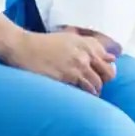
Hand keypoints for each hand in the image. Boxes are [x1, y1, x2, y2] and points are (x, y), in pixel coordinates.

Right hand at [0, 17, 115, 93]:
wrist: (22, 47)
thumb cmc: (43, 44)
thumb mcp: (68, 39)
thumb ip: (88, 46)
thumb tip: (111, 58)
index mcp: (86, 43)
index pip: (109, 59)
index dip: (106, 69)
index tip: (100, 74)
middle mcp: (85, 53)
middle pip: (108, 72)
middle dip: (104, 81)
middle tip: (95, 86)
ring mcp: (77, 65)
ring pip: (97, 83)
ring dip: (94, 91)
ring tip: (87, 94)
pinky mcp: (67, 76)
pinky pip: (85, 89)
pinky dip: (85, 95)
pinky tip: (79, 96)